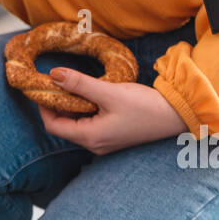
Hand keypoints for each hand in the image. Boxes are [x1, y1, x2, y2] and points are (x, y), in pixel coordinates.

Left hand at [37, 68, 188, 154]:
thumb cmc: (144, 107)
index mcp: (90, 137)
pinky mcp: (112, 134)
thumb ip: (79, 84)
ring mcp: (104, 141)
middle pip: (63, 125)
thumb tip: (53, 75)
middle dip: (56, 103)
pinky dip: (84, 108)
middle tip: (55, 80)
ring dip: (71, 104)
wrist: (176, 116)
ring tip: (72, 83)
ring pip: (76, 123)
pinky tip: (90, 92)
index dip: (43, 105)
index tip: (42, 85)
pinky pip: (89, 122)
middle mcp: (94, 144)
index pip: (52, 125)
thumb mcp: (108, 92)